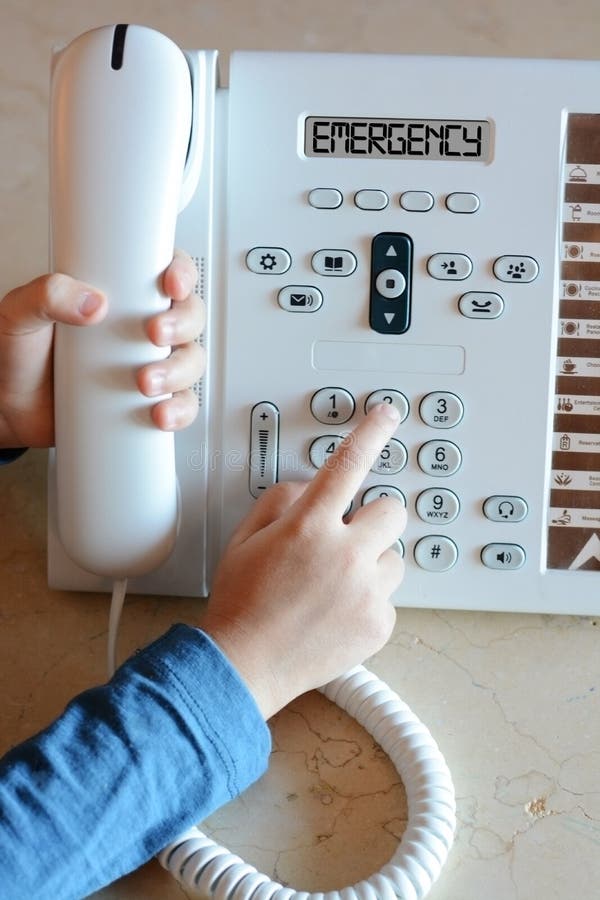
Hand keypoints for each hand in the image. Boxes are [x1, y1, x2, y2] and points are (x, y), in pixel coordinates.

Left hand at [0, 250, 203, 447]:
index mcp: (120, 296)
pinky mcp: (148, 402)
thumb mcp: (19, 313)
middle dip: (182, 324)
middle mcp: (140, 329)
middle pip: (189, 317)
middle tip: (155, 333)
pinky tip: (160, 412)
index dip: (181, 273)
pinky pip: (181, 404)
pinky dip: (179, 410)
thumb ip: (46, 295)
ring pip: (190, 361)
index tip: (171, 283)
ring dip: (178, 371)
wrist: (7, 407)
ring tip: (145, 383)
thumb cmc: (17, 355)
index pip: (165, 273)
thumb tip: (91, 302)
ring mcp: (148, 365)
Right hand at [200, 403, 406, 719]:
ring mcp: (366, 592)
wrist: (243, 665)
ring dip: (371, 562)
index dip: (371, 433)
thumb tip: (313, 490)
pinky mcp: (379, 624)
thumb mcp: (245, 538)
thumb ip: (282, 501)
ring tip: (334, 585)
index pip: (348, 464)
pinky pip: (389, 598)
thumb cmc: (240, 603)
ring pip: (394, 557)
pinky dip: (368, 601)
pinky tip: (336, 613)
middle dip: (372, 518)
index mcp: (309, 527)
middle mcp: (344, 555)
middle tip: (347, 537)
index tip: (388, 415)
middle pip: (391, 510)